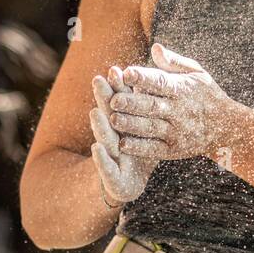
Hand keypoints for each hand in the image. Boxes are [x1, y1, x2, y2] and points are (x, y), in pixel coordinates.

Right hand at [89, 67, 155, 206]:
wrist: (131, 182)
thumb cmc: (140, 150)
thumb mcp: (149, 127)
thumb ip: (148, 104)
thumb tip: (158, 74)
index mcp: (125, 123)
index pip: (121, 102)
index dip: (118, 87)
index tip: (115, 70)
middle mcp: (114, 137)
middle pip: (110, 116)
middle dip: (104, 98)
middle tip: (98, 80)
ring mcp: (111, 156)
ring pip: (106, 138)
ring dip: (100, 125)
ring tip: (95, 112)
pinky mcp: (111, 176)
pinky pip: (106, 166)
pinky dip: (101, 158)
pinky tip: (96, 147)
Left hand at [110, 43, 233, 159]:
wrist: (227, 127)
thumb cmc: (206, 95)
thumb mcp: (196, 73)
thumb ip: (174, 62)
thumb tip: (154, 48)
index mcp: (182, 89)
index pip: (160, 82)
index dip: (143, 77)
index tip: (126, 73)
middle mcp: (179, 111)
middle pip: (152, 106)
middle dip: (132, 103)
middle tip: (113, 100)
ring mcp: (176, 132)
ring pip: (150, 128)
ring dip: (131, 125)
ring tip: (112, 120)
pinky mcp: (174, 150)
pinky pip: (154, 149)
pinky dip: (139, 147)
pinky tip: (122, 144)